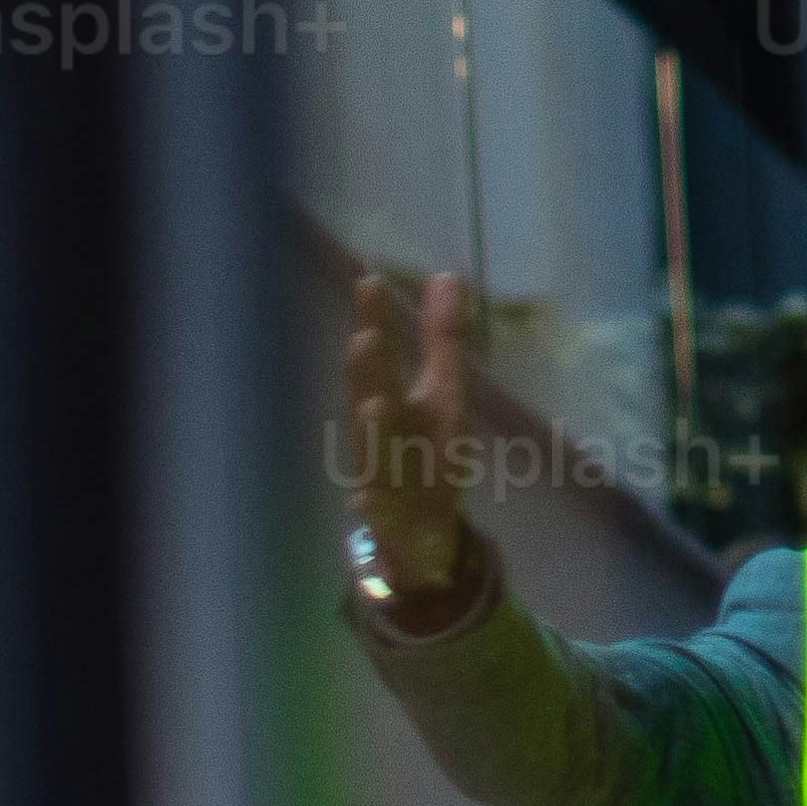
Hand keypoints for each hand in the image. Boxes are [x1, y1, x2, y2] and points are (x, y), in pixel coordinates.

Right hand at [340, 263, 490, 617]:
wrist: (419, 531)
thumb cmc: (425, 449)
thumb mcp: (442, 392)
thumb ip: (442, 337)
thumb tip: (445, 274)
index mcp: (396, 401)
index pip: (383, 357)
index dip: (376, 321)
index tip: (370, 282)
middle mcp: (382, 434)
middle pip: (372, 399)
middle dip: (368, 372)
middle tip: (366, 337)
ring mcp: (383, 476)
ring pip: (375, 454)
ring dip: (374, 431)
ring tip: (374, 405)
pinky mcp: (393, 519)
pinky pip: (379, 514)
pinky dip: (371, 507)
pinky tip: (362, 500)